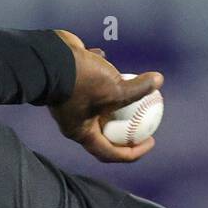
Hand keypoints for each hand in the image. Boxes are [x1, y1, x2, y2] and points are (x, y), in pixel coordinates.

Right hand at [49, 29, 161, 162]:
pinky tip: (109, 63)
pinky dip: (99, 74)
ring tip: (131, 90)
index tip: (150, 141)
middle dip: (126, 128)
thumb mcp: (115, 88)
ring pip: (97, 105)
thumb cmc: (80, 79)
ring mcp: (72, 103)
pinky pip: (88, 82)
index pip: (111, 153)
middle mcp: (76, 121)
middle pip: (106, 132)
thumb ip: (137, 89)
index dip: (134, 152)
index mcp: (83, 133)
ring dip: (114, 99)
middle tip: (144, 120)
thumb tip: (159, 80)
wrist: (49, 54)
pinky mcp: (69, 83)